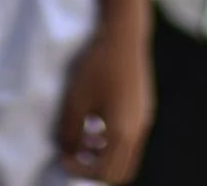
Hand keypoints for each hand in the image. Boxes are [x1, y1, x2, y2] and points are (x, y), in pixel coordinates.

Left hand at [56, 17, 153, 182]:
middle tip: (73, 156)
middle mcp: (138, 130)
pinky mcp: (144, 109)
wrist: (124, 35)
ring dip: (104, 156)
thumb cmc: (97, 66)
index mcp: (122, 132)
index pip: (103, 172)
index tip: (62, 157)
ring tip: (83, 138)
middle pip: (119, 172)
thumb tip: (68, 151)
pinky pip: (130, 139)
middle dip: (94, 170)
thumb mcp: (76, 101)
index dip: (79, 170)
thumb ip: (70, 132)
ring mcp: (144, 120)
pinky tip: (96, 122)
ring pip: (126, 156)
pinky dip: (113, 141)